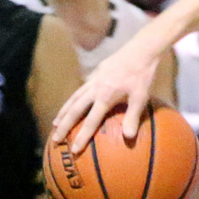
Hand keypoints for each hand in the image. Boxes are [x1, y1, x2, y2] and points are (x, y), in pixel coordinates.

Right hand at [52, 39, 163, 153]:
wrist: (141, 49)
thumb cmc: (143, 75)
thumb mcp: (141, 98)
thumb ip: (132, 117)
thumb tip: (129, 138)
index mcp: (105, 96)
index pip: (90, 121)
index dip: (81, 136)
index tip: (74, 150)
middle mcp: (95, 87)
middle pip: (75, 109)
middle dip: (64, 125)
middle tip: (55, 139)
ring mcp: (95, 78)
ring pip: (75, 97)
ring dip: (64, 111)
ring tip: (55, 122)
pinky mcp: (98, 71)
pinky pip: (82, 87)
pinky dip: (74, 97)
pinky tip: (73, 102)